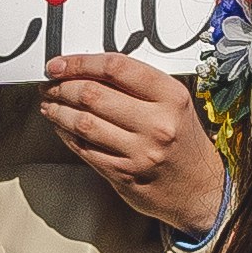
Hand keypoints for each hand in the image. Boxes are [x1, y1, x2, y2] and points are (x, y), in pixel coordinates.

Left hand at [42, 55, 229, 236]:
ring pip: (83, 123)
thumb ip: (139, 86)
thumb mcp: (175, 105)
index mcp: (172, 97)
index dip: (80, 62)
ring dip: (58, 110)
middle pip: (93, 95)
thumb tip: (88, 70)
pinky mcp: (124, 174)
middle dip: (62, 86)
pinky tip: (61, 126)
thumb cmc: (185, 142)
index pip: (117, 67)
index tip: (60, 64)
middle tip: (50, 84)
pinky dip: (66, 134)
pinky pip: (84, 149)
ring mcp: (140, 152)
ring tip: (49, 103)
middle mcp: (157, 124)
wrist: (201, 190)